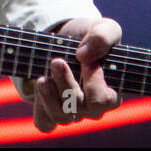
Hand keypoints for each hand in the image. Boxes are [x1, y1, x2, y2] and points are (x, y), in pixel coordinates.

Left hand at [26, 16, 121, 131]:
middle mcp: (90, 107)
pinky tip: (40, 83)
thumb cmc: (91, 38)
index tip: (85, 61)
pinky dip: (40, 106)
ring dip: (50, 95)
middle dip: (66, 84)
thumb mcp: (105, 28)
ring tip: (43, 76)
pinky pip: (44, 122)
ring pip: (61, 116)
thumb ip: (103, 36)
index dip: (93, 84)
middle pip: (79, 108)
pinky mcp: (50, 111)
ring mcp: (70, 111)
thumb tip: (84, 55)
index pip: (103, 101)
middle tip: (57, 61)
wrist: (68, 38)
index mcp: (110, 92)